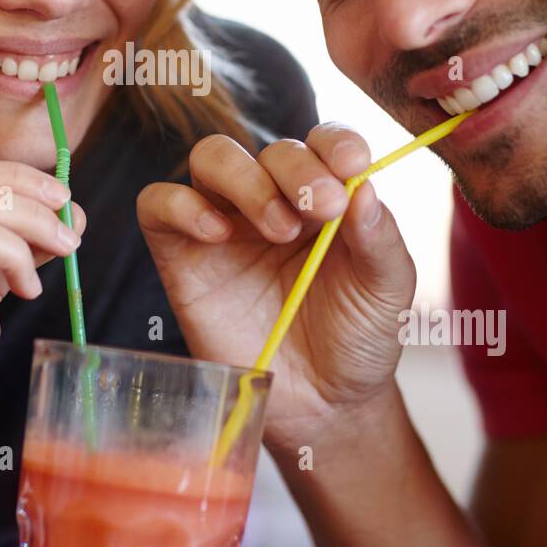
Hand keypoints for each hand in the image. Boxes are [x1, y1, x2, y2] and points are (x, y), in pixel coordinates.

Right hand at [137, 125, 415, 447]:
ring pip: (211, 158)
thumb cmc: (357, 337)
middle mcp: (274, 198)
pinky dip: (181, 204)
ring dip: (246, 180)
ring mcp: (224, 222)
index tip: (352, 164)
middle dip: (298, 169)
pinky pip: (158, 203)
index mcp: (326, 195)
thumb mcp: (387, 289)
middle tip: (322, 207)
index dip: (336, 143)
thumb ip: (378, 236)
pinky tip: (216, 232)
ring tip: (279, 229)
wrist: (321, 405)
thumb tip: (363, 185)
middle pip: (270, 148)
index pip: (324, 141)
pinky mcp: (181, 254)